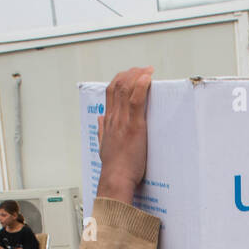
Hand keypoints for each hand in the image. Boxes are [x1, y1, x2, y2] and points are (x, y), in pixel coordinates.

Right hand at [95, 65, 153, 202]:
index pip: (110, 92)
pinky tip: (148, 77)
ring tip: (147, 70)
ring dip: (138, 75)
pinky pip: (136, 100)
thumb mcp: (104, 146)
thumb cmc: (114, 167)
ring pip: (126, 89)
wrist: (116, 179)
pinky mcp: (134, 127)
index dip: (120, 79)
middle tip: (142, 69)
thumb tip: (101, 119)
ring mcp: (123, 121)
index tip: (129, 74)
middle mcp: (114, 118)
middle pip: (118, 86)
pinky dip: (141, 85)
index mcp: (108, 122)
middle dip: (130, 73)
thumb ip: (102, 131)